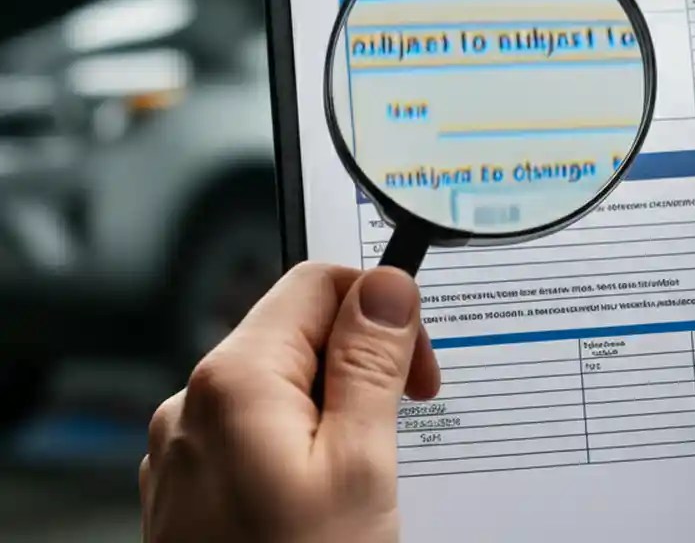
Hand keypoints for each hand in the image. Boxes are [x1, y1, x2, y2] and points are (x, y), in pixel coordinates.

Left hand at [140, 263, 439, 542]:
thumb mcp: (361, 465)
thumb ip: (372, 364)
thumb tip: (388, 287)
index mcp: (234, 380)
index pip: (318, 284)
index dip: (382, 312)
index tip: (418, 367)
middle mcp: (194, 404)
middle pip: (298, 335)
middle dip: (361, 368)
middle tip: (400, 429)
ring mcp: (185, 449)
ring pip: (280, 390)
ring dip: (333, 412)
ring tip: (361, 480)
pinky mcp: (188, 489)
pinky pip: (253, 436)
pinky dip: (297, 449)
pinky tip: (320, 501)